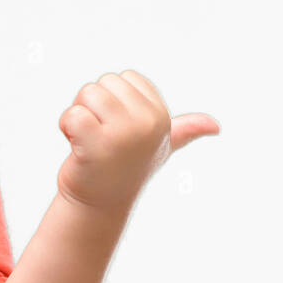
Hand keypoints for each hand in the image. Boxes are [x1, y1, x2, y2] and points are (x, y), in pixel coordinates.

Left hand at [57, 70, 218, 213]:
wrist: (99, 204)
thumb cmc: (126, 170)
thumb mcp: (160, 148)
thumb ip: (185, 131)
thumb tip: (215, 126)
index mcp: (161, 116)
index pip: (123, 78)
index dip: (111, 101)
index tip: (116, 129)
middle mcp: (148, 123)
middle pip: (103, 83)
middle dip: (92, 106)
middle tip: (99, 137)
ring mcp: (125, 134)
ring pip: (87, 93)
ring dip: (77, 117)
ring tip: (88, 142)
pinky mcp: (97, 144)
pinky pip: (72, 114)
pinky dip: (66, 128)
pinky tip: (77, 149)